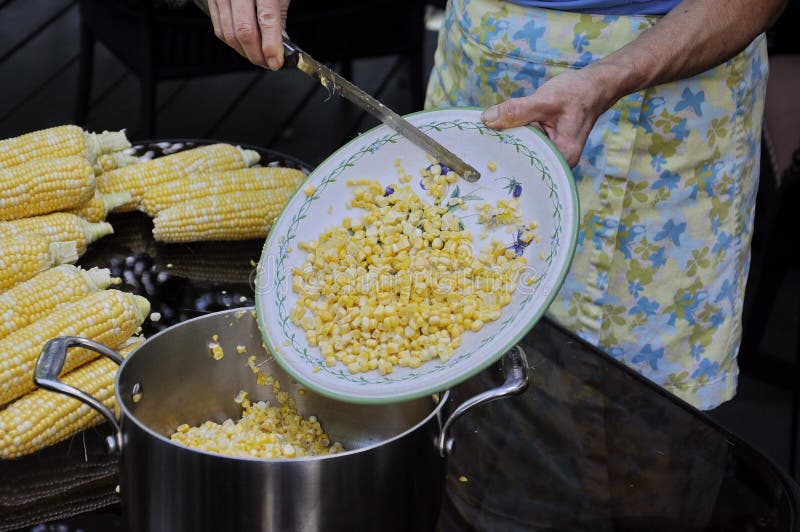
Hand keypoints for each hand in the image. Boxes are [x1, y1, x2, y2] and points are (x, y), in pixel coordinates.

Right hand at [208, 0, 290, 69]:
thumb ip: (279, 17)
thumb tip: (280, 45)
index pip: (266, 19)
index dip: (271, 45)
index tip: (276, 61)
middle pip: (243, 30)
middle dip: (257, 54)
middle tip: (269, 63)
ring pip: (228, 33)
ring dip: (244, 52)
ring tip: (259, 57)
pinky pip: (219, 28)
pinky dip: (233, 42)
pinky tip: (245, 46)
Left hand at [480, 67, 615, 167]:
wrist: (594, 87)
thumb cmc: (576, 93)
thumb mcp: (544, 100)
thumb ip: (516, 111)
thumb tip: (487, 119)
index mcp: (562, 156)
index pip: (527, 165)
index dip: (505, 158)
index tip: (484, 151)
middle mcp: (559, 162)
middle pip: (524, 162)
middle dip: (504, 151)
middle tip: (481, 144)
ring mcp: (553, 155)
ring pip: (524, 153)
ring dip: (509, 143)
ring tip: (488, 137)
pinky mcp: (548, 146)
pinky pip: (527, 145)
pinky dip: (516, 137)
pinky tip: (502, 131)